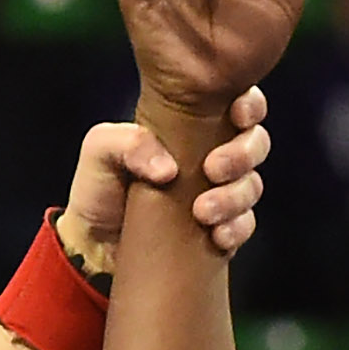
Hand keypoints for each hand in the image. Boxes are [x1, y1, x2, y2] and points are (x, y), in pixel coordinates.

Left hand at [58, 85, 271, 272]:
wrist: (93, 246)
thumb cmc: (97, 188)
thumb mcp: (100, 150)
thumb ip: (128, 143)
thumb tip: (168, 168)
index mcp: (189, 125)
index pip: (235, 104)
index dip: (249, 104)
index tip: (238, 115)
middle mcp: (210, 155)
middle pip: (255, 143)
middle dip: (243, 154)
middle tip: (213, 170)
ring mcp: (218, 193)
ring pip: (252, 186)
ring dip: (236, 196)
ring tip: (204, 212)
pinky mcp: (219, 229)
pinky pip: (244, 225)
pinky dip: (237, 229)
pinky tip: (217, 235)